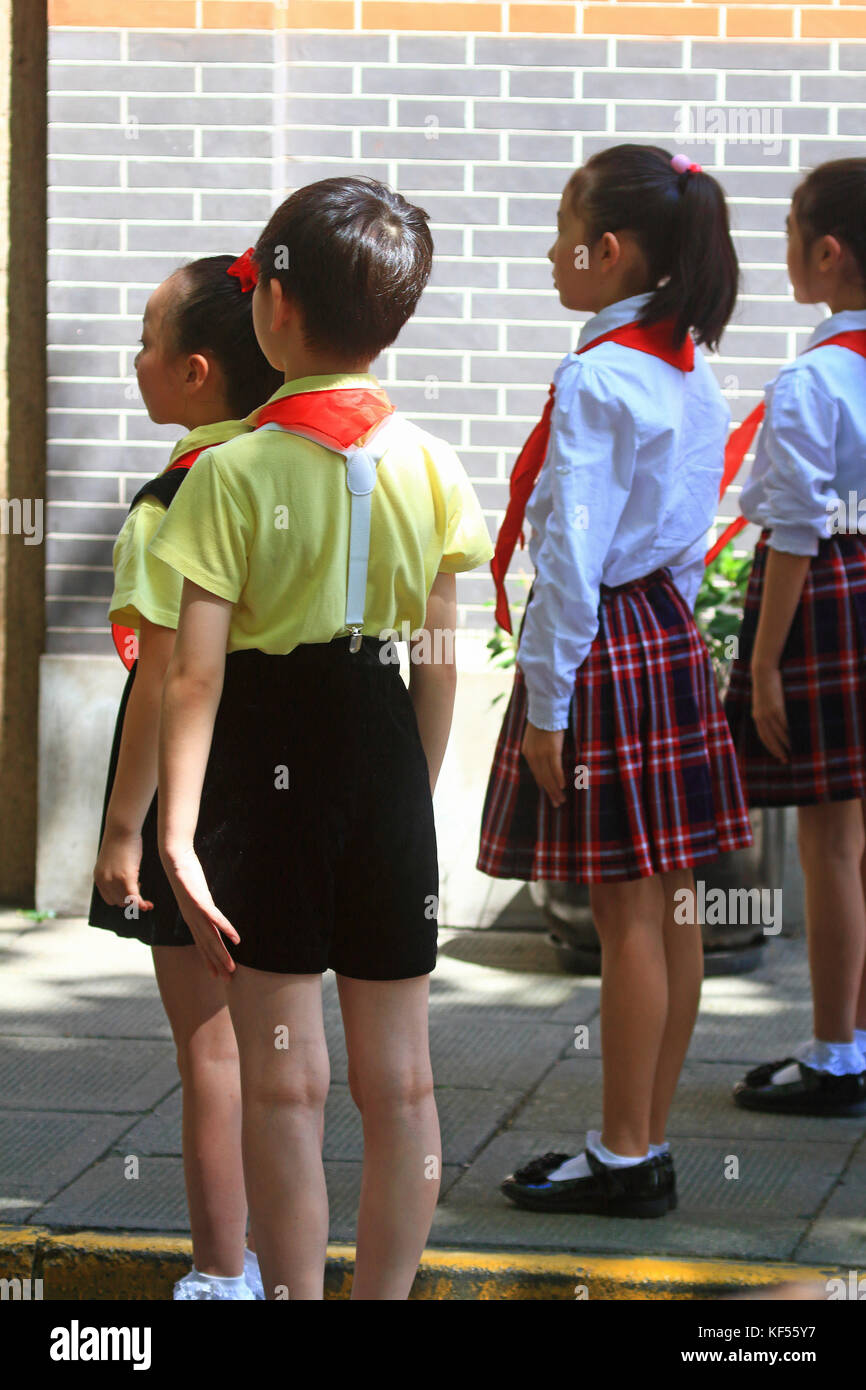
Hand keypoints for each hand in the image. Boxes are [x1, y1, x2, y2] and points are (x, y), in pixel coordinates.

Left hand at [93, 828, 153, 913]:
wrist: (121, 828)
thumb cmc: (120, 840)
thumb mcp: (112, 861)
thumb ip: (113, 873)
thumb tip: (125, 883)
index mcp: (98, 877)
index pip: (109, 899)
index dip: (121, 899)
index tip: (130, 895)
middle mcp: (104, 881)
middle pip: (118, 902)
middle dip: (129, 901)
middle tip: (141, 893)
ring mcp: (114, 880)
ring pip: (126, 901)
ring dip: (137, 904)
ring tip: (146, 902)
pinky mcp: (126, 877)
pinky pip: (133, 897)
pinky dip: (140, 904)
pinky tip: (147, 905)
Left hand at [159, 843, 240, 980]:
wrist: (173, 857)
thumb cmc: (183, 872)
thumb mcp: (193, 891)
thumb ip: (201, 902)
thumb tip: (207, 909)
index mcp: (191, 917)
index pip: (201, 943)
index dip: (208, 959)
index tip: (216, 975)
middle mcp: (192, 917)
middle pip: (207, 944)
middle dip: (218, 963)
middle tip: (228, 979)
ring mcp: (195, 909)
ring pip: (210, 936)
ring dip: (220, 953)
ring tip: (231, 967)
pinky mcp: (198, 899)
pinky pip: (214, 917)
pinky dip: (224, 928)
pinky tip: (235, 937)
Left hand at [521, 722, 566, 806]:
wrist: (545, 708)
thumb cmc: (543, 720)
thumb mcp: (534, 736)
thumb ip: (537, 748)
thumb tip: (544, 758)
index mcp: (527, 752)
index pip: (536, 773)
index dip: (543, 785)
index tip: (549, 794)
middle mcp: (532, 755)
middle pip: (542, 778)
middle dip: (549, 792)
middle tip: (557, 803)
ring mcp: (542, 753)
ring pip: (548, 776)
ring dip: (555, 790)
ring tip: (561, 800)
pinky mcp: (552, 750)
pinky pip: (555, 767)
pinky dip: (558, 778)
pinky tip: (562, 787)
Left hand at [751, 664, 789, 762]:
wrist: (763, 672)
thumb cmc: (765, 686)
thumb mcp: (763, 701)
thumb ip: (767, 712)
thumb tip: (775, 722)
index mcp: (757, 716)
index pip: (764, 737)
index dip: (771, 748)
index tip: (778, 756)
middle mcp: (761, 717)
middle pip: (770, 739)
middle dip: (778, 751)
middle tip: (786, 760)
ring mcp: (769, 713)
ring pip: (778, 733)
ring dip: (786, 743)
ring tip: (794, 750)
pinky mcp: (777, 707)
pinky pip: (784, 723)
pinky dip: (790, 732)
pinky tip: (796, 737)